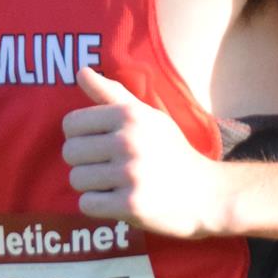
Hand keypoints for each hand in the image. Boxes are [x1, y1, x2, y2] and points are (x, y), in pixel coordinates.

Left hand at [62, 68, 225, 237]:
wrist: (206, 193)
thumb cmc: (171, 151)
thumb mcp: (147, 116)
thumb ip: (111, 93)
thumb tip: (80, 71)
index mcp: (129, 114)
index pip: (71, 124)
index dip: (80, 136)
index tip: (100, 144)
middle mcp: (128, 141)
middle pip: (70, 152)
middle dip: (85, 162)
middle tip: (110, 167)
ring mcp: (130, 174)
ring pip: (76, 179)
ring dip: (92, 185)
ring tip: (117, 184)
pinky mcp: (130, 205)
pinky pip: (87, 204)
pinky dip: (98, 205)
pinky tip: (119, 200)